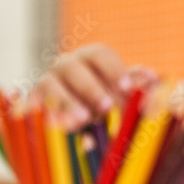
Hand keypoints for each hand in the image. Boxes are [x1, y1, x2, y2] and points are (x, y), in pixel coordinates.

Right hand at [30, 44, 156, 130]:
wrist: (64, 114)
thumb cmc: (99, 99)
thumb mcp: (118, 92)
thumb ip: (133, 85)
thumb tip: (152, 79)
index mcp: (89, 59)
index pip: (100, 55)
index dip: (113, 70)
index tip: (126, 88)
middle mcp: (65, 66)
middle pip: (74, 68)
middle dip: (91, 88)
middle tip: (106, 107)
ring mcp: (45, 83)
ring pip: (51, 86)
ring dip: (67, 102)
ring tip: (81, 120)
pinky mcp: (31, 104)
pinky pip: (33, 107)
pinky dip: (44, 116)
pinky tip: (56, 128)